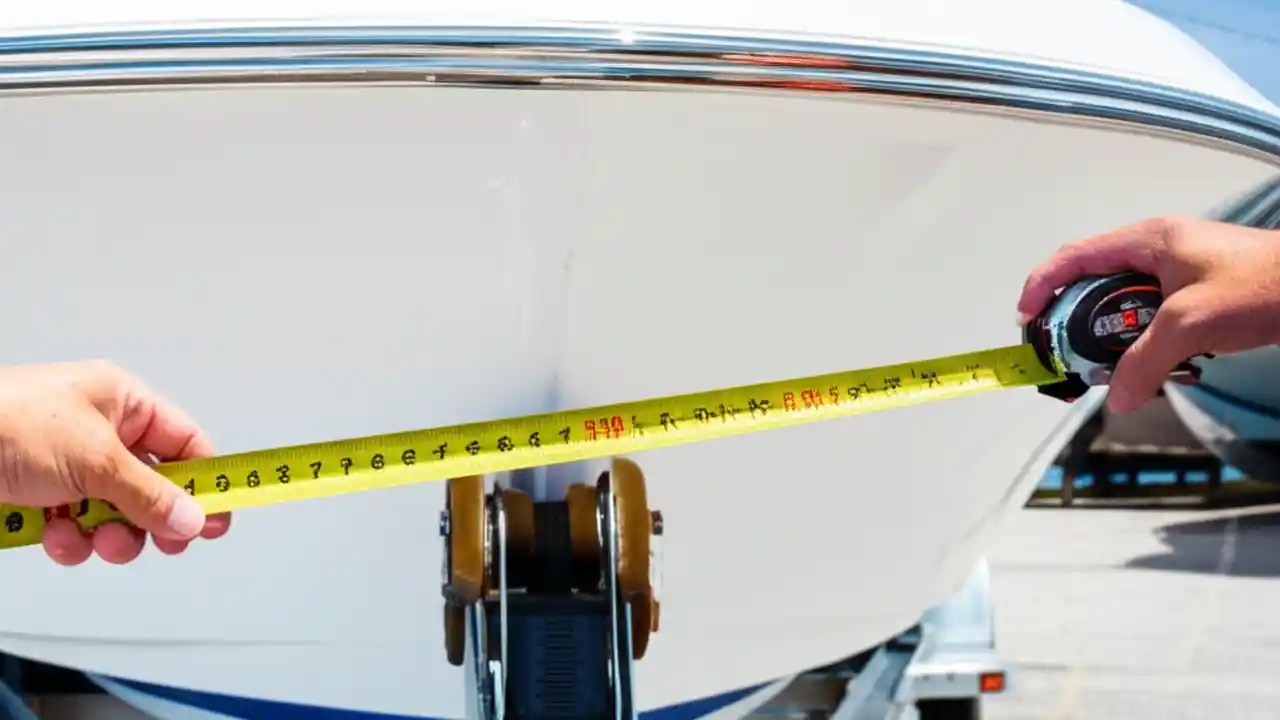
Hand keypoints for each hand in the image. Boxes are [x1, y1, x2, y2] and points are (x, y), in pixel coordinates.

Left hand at [0, 359, 229, 564]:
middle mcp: (98, 432)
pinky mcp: (39, 497)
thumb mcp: (94, 458)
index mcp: (121, 402)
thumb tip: (193, 518)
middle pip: (154, 486)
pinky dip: (70, 540)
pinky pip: (77, 529)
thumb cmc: (3, 423)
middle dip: (155, 518)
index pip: (185, 441)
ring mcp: (67, 466)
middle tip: (169, 540)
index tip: (222, 514)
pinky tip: (55, 534)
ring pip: (117, 514)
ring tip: (97, 537)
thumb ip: (150, 494)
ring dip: (110, 535)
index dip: (207, 479)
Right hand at [1018, 217, 1279, 412]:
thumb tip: (1115, 397)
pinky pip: (1151, 318)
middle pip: (1094, 284)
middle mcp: (1157, 251)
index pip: (1075, 257)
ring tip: (1105, 367)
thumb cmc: (1264, 285)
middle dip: (1073, 321)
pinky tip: (1149, 365)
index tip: (1027, 318)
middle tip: (1062, 354)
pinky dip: (1141, 342)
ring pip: (1123, 305)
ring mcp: (1178, 273)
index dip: (1043, 286)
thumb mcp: (1191, 325)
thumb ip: (1144, 361)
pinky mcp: (1197, 295)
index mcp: (1147, 241)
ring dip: (1110, 337)